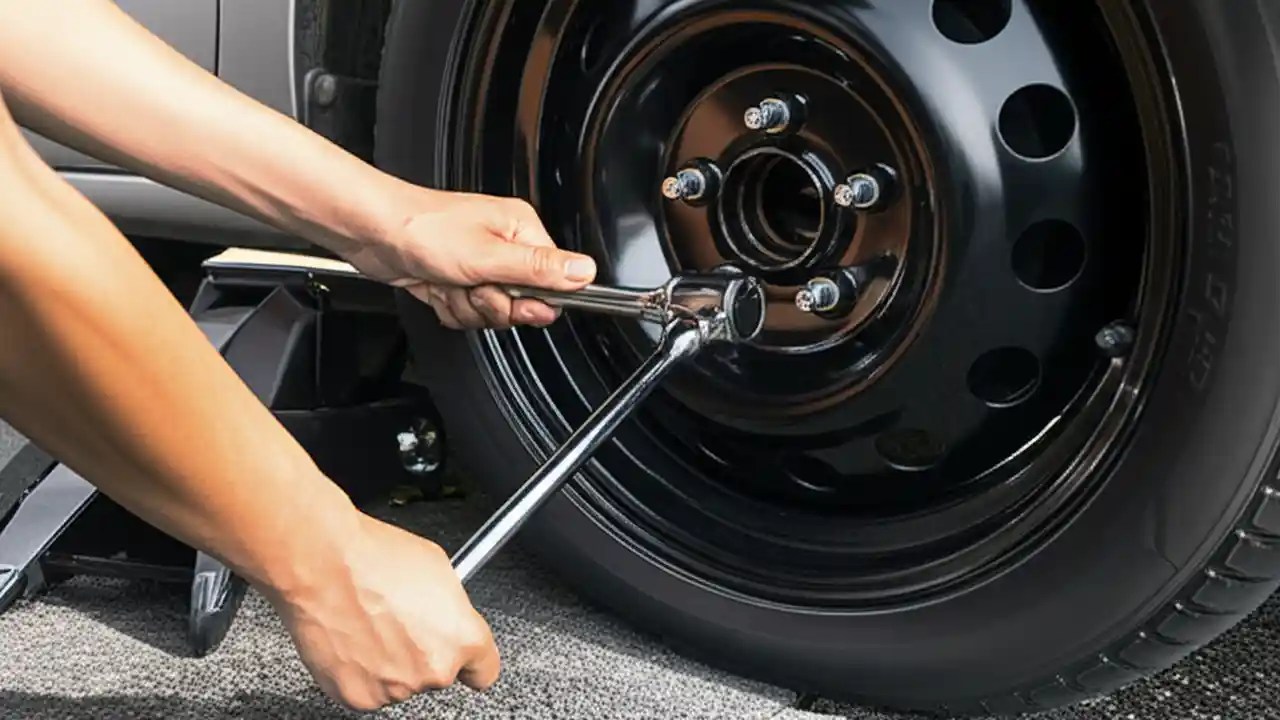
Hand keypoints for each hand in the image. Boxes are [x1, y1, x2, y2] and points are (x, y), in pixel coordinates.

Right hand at [269, 512, 499, 710]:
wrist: (323, 564)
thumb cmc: (376, 557)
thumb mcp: (438, 568)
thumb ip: (451, 606)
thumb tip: (447, 614)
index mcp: (461, 640)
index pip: (484, 670)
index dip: (471, 661)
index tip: (465, 658)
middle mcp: (433, 671)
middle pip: (438, 672)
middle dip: (423, 652)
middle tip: (399, 621)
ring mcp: (395, 688)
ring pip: (400, 680)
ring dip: (390, 661)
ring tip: (370, 622)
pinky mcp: (358, 697)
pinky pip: (367, 688)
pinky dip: (360, 670)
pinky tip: (353, 637)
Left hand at [345, 188, 596, 328]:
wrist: (373, 234)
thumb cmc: (423, 230)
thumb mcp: (488, 256)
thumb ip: (539, 268)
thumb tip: (585, 271)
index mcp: (520, 230)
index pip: (552, 280)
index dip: (530, 299)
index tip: (511, 296)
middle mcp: (504, 246)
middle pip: (521, 302)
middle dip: (491, 304)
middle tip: (472, 285)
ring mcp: (479, 265)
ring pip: (492, 312)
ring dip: (466, 306)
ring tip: (450, 282)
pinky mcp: (457, 280)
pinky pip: (468, 313)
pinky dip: (450, 308)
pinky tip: (438, 288)